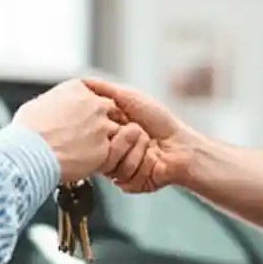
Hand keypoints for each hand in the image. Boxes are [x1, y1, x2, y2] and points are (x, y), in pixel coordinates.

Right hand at [14, 78, 123, 182]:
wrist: (30, 153)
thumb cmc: (27, 131)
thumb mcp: (38, 105)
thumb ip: (54, 104)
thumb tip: (52, 111)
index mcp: (78, 89)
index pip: (96, 92)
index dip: (92, 107)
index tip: (86, 116)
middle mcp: (94, 104)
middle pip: (110, 109)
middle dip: (104, 120)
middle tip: (91, 134)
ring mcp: (102, 126)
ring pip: (114, 130)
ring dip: (104, 139)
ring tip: (87, 150)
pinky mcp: (105, 149)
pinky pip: (111, 152)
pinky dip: (102, 157)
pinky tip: (87, 162)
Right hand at [85, 78, 196, 192]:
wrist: (181, 144)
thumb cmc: (158, 120)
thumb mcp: (130, 98)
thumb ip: (104, 90)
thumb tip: (82, 80)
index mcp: (106, 133)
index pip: (89, 133)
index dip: (103, 126)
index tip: (118, 119)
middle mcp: (109, 152)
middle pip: (98, 151)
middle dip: (123, 137)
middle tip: (137, 129)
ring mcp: (118, 170)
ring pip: (112, 164)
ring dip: (136, 149)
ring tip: (148, 143)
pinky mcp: (129, 184)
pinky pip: (125, 175)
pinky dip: (143, 162)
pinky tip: (152, 158)